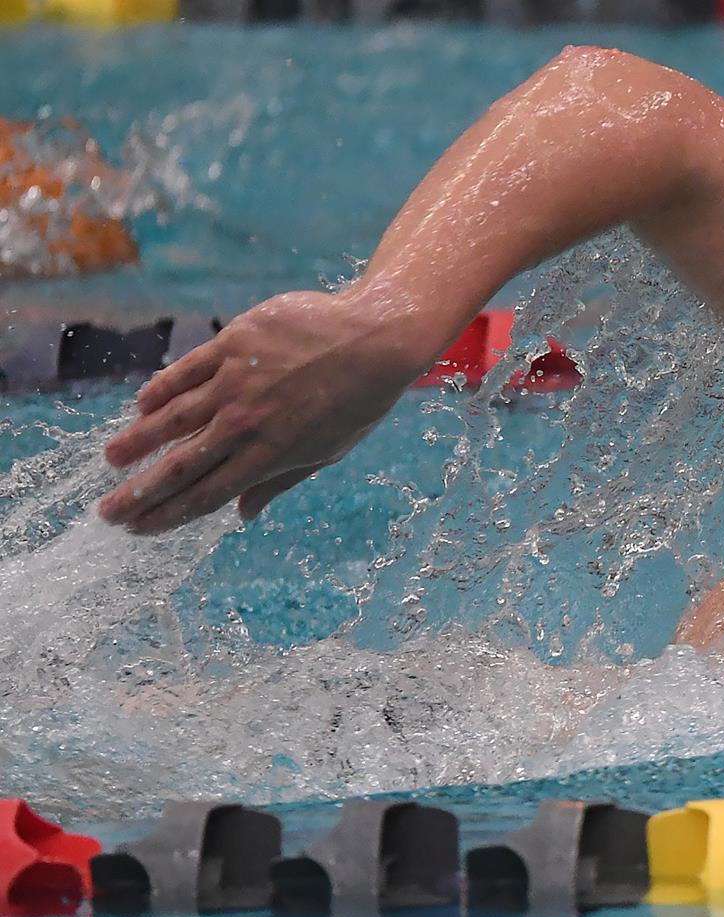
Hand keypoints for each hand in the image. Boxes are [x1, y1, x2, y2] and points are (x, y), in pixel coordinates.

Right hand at [97, 290, 435, 533]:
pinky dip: (160, 390)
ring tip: (112, 459)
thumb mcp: (327, 452)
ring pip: (172, 418)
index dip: (169, 515)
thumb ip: (280, 482)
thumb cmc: (358, 401)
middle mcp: (246, 423)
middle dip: (140, 492)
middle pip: (181, 465)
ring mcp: (236, 382)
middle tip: (107, 512)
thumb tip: (243, 516)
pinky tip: (141, 405)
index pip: (207, 494)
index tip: (139, 528)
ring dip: (137, 441)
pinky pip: (185, 371)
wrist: (375, 340)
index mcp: (270, 455)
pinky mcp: (232, 345)